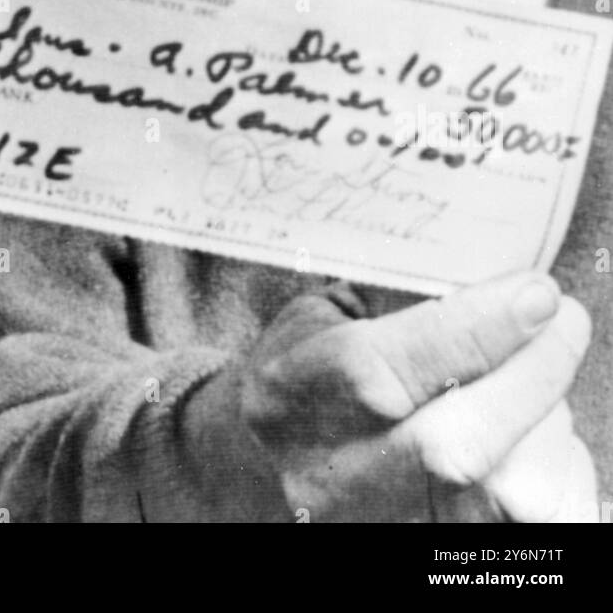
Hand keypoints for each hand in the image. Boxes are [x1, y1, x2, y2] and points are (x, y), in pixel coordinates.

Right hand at [189, 271, 590, 521]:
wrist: (283, 473)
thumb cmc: (312, 379)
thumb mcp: (319, 319)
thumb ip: (389, 300)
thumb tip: (494, 284)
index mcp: (289, 398)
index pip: (378, 372)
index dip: (470, 333)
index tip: (534, 293)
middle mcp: (332, 482)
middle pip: (451, 451)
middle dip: (529, 377)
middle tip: (562, 317)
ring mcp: (387, 533)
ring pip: (505, 497)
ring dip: (544, 425)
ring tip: (529, 379)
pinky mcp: (438, 560)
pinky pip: (536, 527)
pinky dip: (554, 472)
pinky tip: (535, 439)